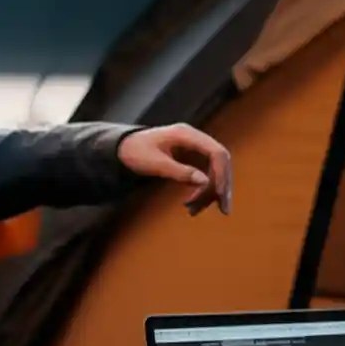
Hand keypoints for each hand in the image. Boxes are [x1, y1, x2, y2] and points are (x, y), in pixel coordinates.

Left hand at [117, 123, 231, 215]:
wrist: (121, 148)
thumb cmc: (134, 152)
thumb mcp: (154, 163)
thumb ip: (179, 171)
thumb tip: (204, 182)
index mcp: (186, 134)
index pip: (216, 152)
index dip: (221, 174)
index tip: (219, 195)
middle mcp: (194, 139)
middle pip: (220, 162)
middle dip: (221, 186)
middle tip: (223, 210)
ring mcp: (194, 148)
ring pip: (214, 171)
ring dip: (210, 192)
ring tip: (193, 211)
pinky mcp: (191, 159)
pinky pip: (204, 175)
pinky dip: (201, 190)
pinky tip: (192, 205)